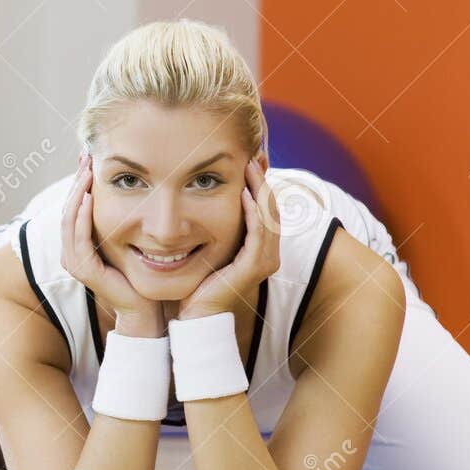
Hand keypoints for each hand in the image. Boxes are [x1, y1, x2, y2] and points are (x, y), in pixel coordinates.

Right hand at [60, 153, 175, 335]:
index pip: (74, 205)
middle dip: (76, 180)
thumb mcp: (128, 240)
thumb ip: (122, 219)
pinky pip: (79, 237)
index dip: (79, 180)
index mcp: (79, 243)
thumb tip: (131, 187)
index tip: (88, 157)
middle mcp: (71, 251)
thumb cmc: (139, 275)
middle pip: (68, 208)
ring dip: (76, 193)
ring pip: (69, 219)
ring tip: (86, 171)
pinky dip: (81, 216)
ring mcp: (74, 261)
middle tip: (85, 156)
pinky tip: (88, 198)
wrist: (145, 309)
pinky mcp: (84, 269)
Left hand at [175, 156, 280, 320]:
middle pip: (272, 208)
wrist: (197, 313)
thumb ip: (219, 226)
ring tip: (250, 167)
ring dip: (260, 190)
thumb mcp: (212, 246)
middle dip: (263, 181)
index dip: (262, 183)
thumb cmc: (201, 280)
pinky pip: (257, 234)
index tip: (252, 160)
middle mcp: (269, 254)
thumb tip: (211, 200)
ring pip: (269, 217)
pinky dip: (253, 213)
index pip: (268, 208)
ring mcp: (264, 261)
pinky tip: (244, 195)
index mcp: (262, 248)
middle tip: (254, 156)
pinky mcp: (254, 267)